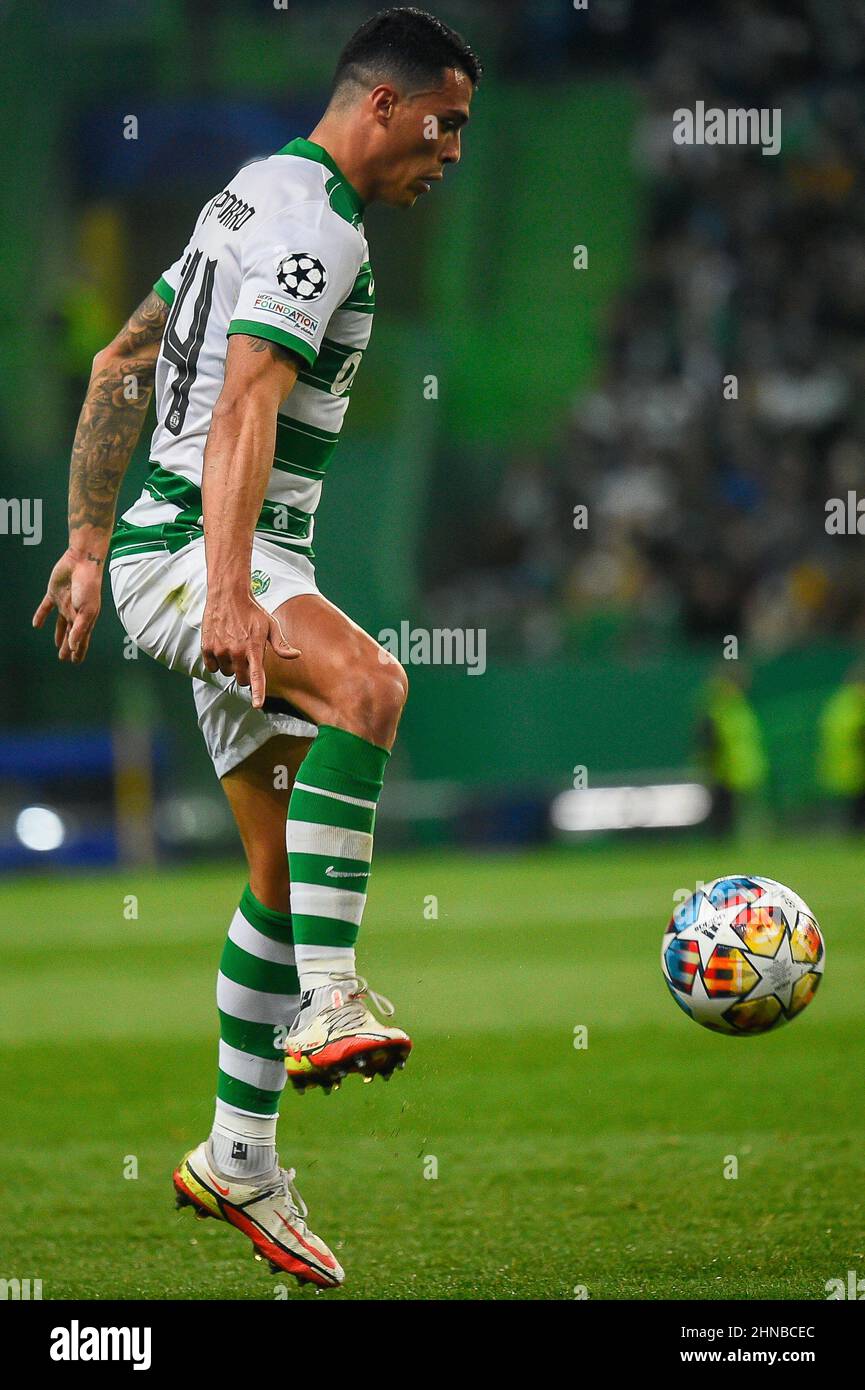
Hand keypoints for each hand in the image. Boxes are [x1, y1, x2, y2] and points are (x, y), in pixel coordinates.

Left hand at [32, 548, 102, 663]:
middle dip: (69, 647)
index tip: (77, 661)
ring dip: (59, 635)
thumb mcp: (86, 611)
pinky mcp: (54, 594)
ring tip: (57, 646)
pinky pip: (46, 608)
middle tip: (64, 659)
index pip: (82, 639)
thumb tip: (74, 646)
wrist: (82, 562)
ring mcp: (65, 603)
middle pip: (71, 634)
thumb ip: (79, 629)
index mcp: (86, 618)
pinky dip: (41, 616)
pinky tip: (36, 625)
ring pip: (61, 624)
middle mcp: (76, 612)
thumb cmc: (89, 586)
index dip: (80, 650)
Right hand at [202, 590, 299, 707]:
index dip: (258, 692)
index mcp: (254, 648)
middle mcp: (236, 651)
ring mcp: (220, 650)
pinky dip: (216, 661)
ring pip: (227, 673)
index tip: (257, 705)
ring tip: (234, 646)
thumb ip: (281, 644)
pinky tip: (222, 647)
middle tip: (247, 657)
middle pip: (242, 679)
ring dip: (231, 666)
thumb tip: (296, 655)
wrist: (228, 594)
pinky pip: (212, 667)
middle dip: (245, 674)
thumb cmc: (253, 611)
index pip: (257, 676)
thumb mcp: (271, 626)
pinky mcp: (207, 647)